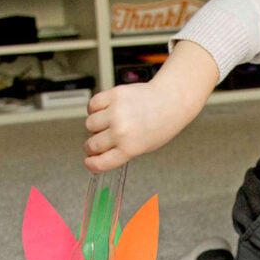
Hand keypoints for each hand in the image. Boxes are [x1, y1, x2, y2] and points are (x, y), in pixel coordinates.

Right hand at [83, 40, 218, 172]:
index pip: (99, 163)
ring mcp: (116, 112)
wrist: (170, 101)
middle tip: (100, 141)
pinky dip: (95, 109)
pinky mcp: (114, 95)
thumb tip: (98, 154)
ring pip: (89, 124)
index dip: (91, 164)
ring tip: (108, 123)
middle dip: (93, 146)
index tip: (89, 162)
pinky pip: (92, 105)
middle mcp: (121, 131)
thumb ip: (121, 152)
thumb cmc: (160, 125)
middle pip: (91, 145)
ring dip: (95, 126)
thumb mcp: (143, 147)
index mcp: (129, 148)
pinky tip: (105, 110)